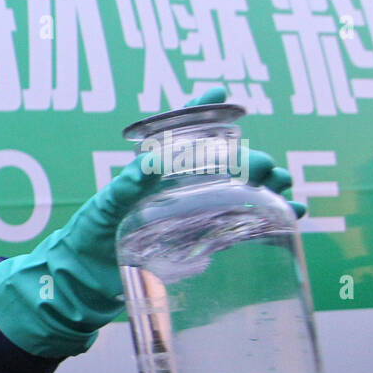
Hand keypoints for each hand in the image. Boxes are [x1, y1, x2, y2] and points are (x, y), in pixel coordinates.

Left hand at [0, 86, 302, 357]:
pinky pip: (239, 226)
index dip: (200, 112)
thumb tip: (146, 164)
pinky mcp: (200, 242)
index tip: (221, 91)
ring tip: (285, 188)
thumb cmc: (88, 238)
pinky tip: (289, 216)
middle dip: (251, 160)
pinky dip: (266, 219)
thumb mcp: (103, 210)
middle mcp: (177, 189)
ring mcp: (191, 214)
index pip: (180, 136)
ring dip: (266, 187)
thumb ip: (123, 188)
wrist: (84, 282)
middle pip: (223, 165)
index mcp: (154, 173)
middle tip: (268, 167)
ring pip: (239, 192)